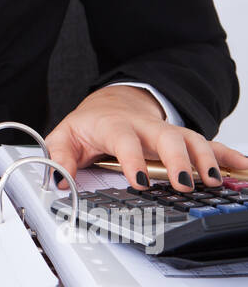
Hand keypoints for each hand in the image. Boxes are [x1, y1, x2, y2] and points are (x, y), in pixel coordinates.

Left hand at [44, 85, 247, 192]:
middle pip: (167, 137)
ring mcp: (167, 132)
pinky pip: (209, 145)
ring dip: (206, 159)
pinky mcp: (181, 139)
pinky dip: (228, 156)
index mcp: (115, 125)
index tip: (139, 181)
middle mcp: (145, 126)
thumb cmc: (89, 123)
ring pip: (192, 139)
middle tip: (186, 184)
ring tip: (215, 181)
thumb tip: (58, 182)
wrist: (111, 102)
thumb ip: (59, 158)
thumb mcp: (65, 136)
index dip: (132, 160)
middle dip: (179, 159)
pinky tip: (243, 168)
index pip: (125, 140)